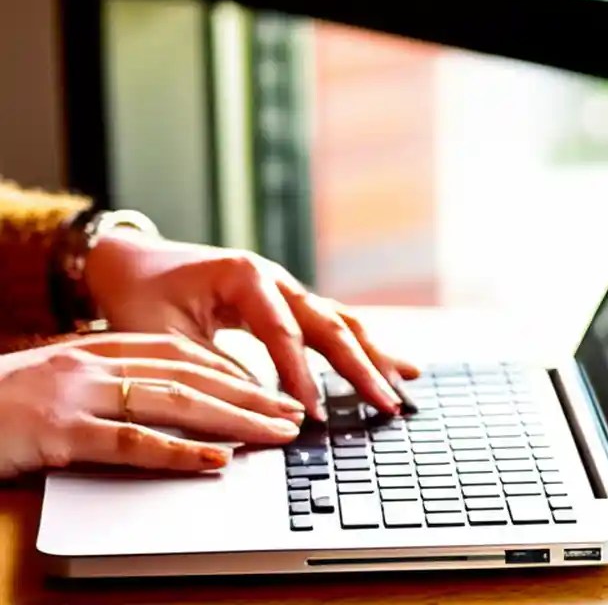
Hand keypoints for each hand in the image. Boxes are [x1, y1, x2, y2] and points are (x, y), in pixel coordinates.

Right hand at [0, 333, 305, 477]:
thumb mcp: (55, 387)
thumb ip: (106, 389)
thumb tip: (168, 411)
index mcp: (93, 349)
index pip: (181, 353)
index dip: (233, 369)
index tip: (273, 387)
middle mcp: (90, 363)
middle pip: (191, 374)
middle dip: (250, 393)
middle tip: (293, 414)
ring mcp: (73, 394)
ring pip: (173, 401)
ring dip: (233, 419)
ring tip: (275, 434)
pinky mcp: (55, 432)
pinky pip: (129, 442)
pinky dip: (177, 452)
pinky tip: (214, 462)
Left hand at [83, 232, 419, 420]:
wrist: (130, 262)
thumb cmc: (139, 296)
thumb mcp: (161, 336)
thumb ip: (210, 366)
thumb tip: (258, 406)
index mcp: (245, 277)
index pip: (283, 334)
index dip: (301, 377)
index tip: (314, 415)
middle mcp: (276, 279)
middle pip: (331, 325)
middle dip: (362, 369)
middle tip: (386, 405)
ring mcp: (289, 290)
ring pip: (343, 324)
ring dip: (375, 358)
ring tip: (406, 389)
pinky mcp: (291, 306)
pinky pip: (336, 328)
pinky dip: (366, 350)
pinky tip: (401, 367)